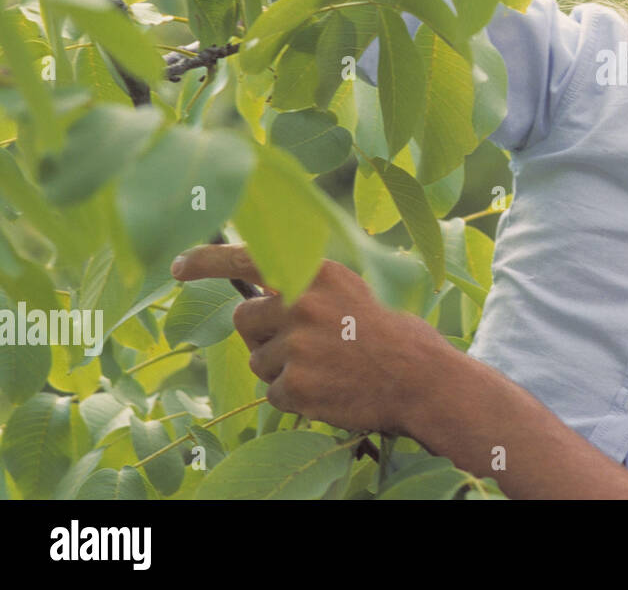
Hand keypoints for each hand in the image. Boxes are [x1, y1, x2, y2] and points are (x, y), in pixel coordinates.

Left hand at [171, 245, 447, 433]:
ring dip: (283, 369)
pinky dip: (296, 397)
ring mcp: (296, 346)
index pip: (248, 258)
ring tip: (326, 368)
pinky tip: (328, 389)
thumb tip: (253, 300)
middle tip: (303, 344)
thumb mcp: (350, 291)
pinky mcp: (296, 385)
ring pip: (258, 361)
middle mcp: (300, 303)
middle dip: (262, 334)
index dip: (207, 261)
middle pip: (244, 319)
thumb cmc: (388, 333)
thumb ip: (304, 288)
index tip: (179, 267)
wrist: (419, 378)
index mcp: (316, 272)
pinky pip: (274, 394)